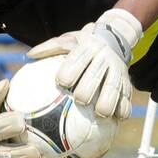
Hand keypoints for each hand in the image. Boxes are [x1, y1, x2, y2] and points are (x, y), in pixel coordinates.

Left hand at [25, 9, 141, 120]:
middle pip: (96, 75)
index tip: (62, 82)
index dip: (70, 71)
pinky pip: (127, 97)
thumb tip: (30, 56)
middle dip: (88, 88)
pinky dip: (124, 108)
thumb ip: (50, 47)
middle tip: (81, 100)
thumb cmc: (84, 45)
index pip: (78, 58)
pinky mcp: (127, 82)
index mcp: (88, 48)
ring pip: (114, 87)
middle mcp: (104, 59)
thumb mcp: (69, 40)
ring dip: (109, 101)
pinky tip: (118, 119)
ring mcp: (118, 71)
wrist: (115, 39)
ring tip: (102, 114)